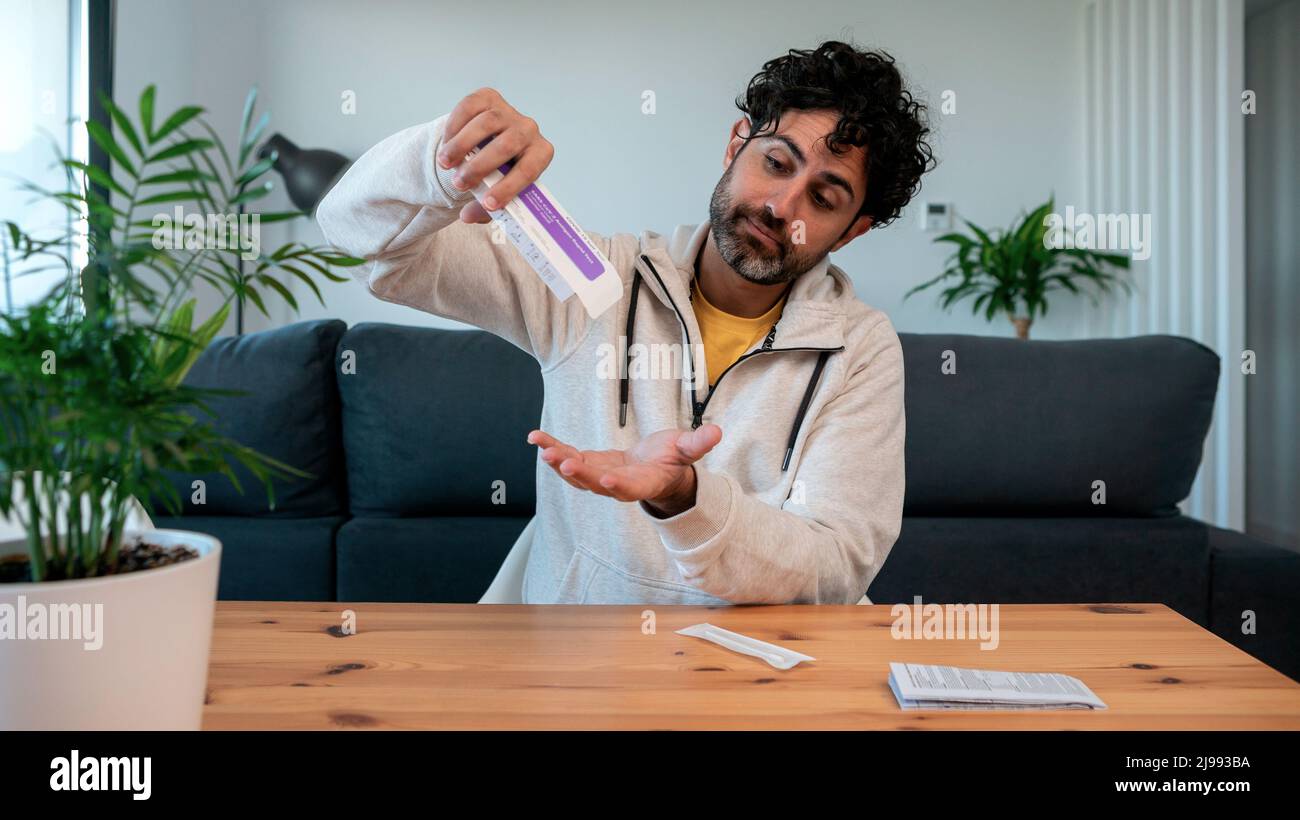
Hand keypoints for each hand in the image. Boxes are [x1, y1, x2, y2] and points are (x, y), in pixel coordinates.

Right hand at [436, 87, 554, 223]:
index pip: (529, 169)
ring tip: (445, 165)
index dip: (509, 187)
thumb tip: (466, 216)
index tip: (488, 204)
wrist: (489, 146)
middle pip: (506, 144)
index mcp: (540, 154)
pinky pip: (469, 106)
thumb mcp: (495, 192)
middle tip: (459, 184)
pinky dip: (454, 126)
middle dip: (480, 167)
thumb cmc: (497, 174)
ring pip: (486, 124)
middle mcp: (528, 129)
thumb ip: (483, 207)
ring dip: (462, 146)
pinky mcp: (487, 98)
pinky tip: (446, 144)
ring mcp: (508, 111)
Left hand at [527, 425, 722, 515]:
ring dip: (558, 462)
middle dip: (579, 474)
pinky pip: (568, 460)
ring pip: (577, 474)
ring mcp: (601, 478)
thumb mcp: (688, 449)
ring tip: (542, 448)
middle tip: (563, 462)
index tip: (607, 480)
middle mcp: (619, 485)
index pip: (632, 488)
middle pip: (596, 483)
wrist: (658, 471)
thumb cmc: (675, 460)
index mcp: (645, 483)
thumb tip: (717, 432)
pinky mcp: (589, 466)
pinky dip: (552, 450)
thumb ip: (698, 444)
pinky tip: (536, 439)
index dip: (620, 485)